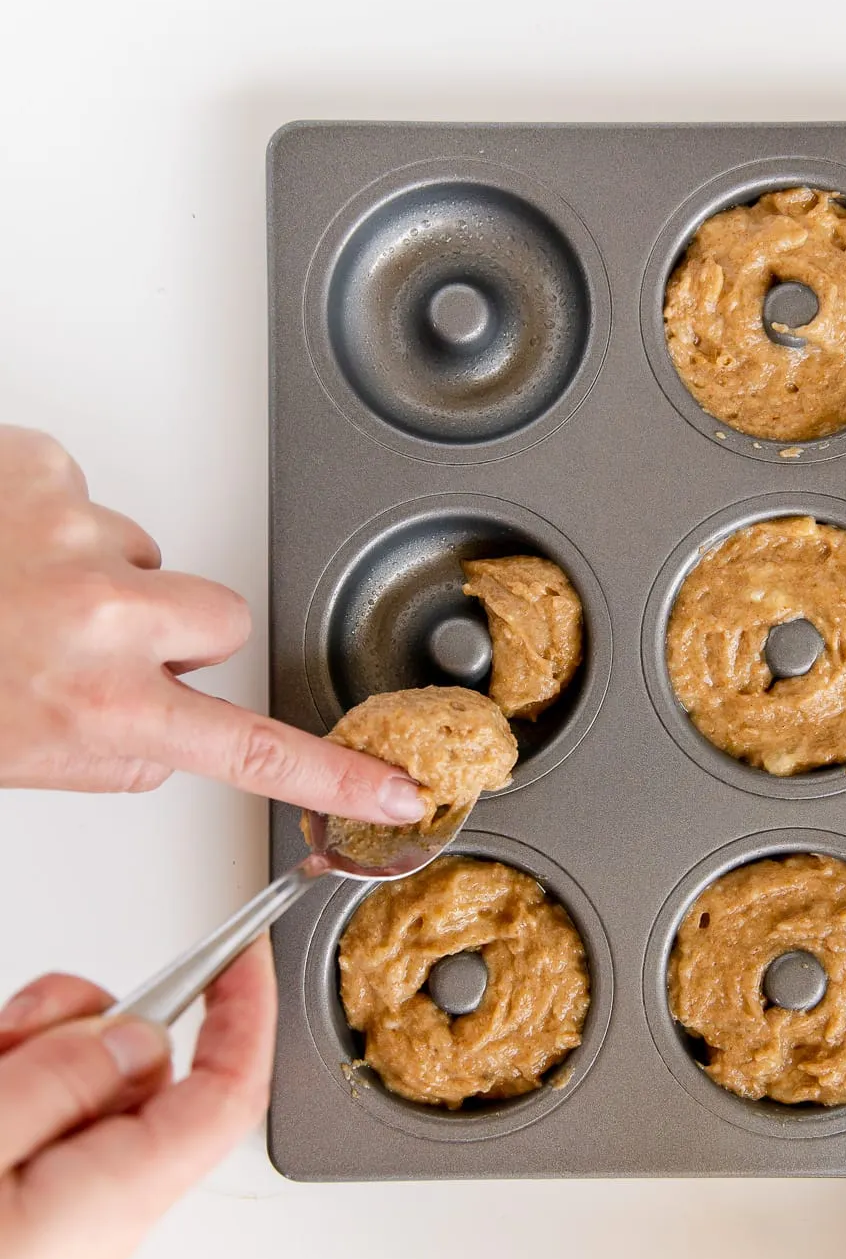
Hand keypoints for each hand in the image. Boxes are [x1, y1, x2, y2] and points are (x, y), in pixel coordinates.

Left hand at [0, 427, 422, 823]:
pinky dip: (45, 515)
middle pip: (224, 616)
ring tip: (20, 593)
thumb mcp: (24, 755)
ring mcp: (72, 535)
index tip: (394, 787)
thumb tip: (164, 727)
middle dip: (180, 633)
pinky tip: (3, 541)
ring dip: (96, 574)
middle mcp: (100, 616)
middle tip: (98, 645)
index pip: (252, 749)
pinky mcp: (40, 472)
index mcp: (101, 704)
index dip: (334, 774)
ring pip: (142, 551)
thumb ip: (118, 747)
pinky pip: (79, 490)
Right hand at [0, 940, 274, 1258]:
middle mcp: (94, 1209)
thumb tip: (137, 1033)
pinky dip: (0, 1088)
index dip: (247, 1016)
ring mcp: (47, 1215)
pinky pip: (25, 1126)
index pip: (227, 1094)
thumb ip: (62, 1081)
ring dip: (24, 1058)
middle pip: (137, 1076)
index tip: (246, 953)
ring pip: (71, 1092)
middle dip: (84, 1028)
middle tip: (14, 1037)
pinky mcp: (10, 1218)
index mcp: (113, 1196)